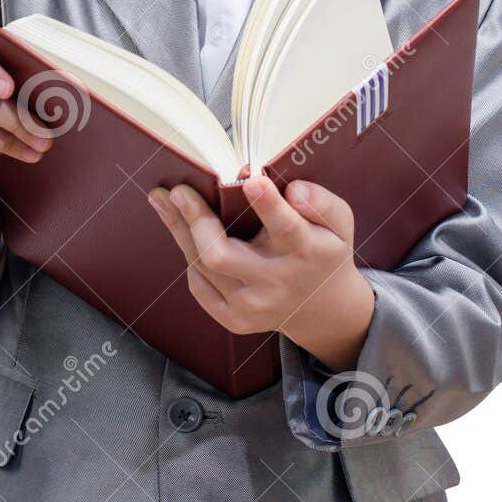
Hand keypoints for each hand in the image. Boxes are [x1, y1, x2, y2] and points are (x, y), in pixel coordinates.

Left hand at [146, 176, 374, 366]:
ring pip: (202, 266)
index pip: (286, 227)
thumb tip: (293, 190)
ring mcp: (252, 306)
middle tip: (177, 191)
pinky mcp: (234, 320)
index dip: (268, 205)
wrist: (321, 308)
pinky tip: (184, 233)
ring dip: (179, 229)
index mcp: (304, 250)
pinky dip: (190, 257)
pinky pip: (199, 285)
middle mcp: (275, 282)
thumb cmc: (323, 250)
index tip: (251, 181)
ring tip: (163, 200)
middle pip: (221, 254)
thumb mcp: (338, 223)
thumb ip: (321, 202)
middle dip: (195, 220)